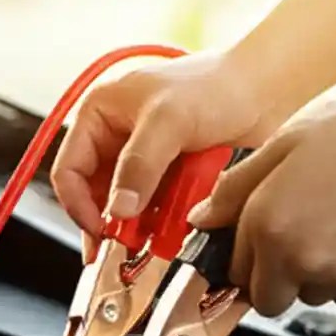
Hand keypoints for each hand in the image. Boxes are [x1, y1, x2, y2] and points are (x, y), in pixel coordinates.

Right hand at [50, 51, 280, 261]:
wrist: (266, 89)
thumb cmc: (216, 85)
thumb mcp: (169, 120)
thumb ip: (140, 165)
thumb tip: (119, 210)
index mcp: (99, 115)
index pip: (69, 170)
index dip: (78, 204)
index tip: (100, 230)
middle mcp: (115, 139)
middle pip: (95, 195)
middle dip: (109, 223)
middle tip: (122, 250)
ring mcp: (143, 161)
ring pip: (126, 207)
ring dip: (138, 227)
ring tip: (152, 243)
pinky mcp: (169, 178)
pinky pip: (155, 211)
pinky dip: (162, 224)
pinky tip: (172, 232)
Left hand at [187, 93, 335, 315]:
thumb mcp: (289, 141)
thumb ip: (236, 186)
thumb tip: (202, 218)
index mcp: (266, 221)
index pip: (232, 267)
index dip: (243, 253)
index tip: (255, 243)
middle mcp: (297, 257)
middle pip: (265, 296)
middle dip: (273, 272)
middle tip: (301, 230)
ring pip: (307, 295)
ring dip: (313, 272)